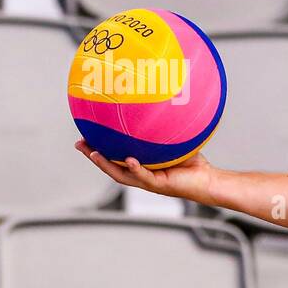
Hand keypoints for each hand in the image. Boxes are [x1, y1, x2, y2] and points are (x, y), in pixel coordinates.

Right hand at [75, 139, 214, 202]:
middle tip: (79, 143)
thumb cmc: (192, 162)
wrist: (208, 181)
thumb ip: (166, 127)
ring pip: (121, 174)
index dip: (99, 148)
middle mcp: (141, 175)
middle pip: (110, 166)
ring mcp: (149, 182)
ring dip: (106, 164)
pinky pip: (145, 176)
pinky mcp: (160, 185)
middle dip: (93, 156)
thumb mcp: (176, 141)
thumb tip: (162, 102)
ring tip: (94, 153)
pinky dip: (136, 169)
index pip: (115, 156)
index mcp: (141, 165)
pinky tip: (129, 159)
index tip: (85, 134)